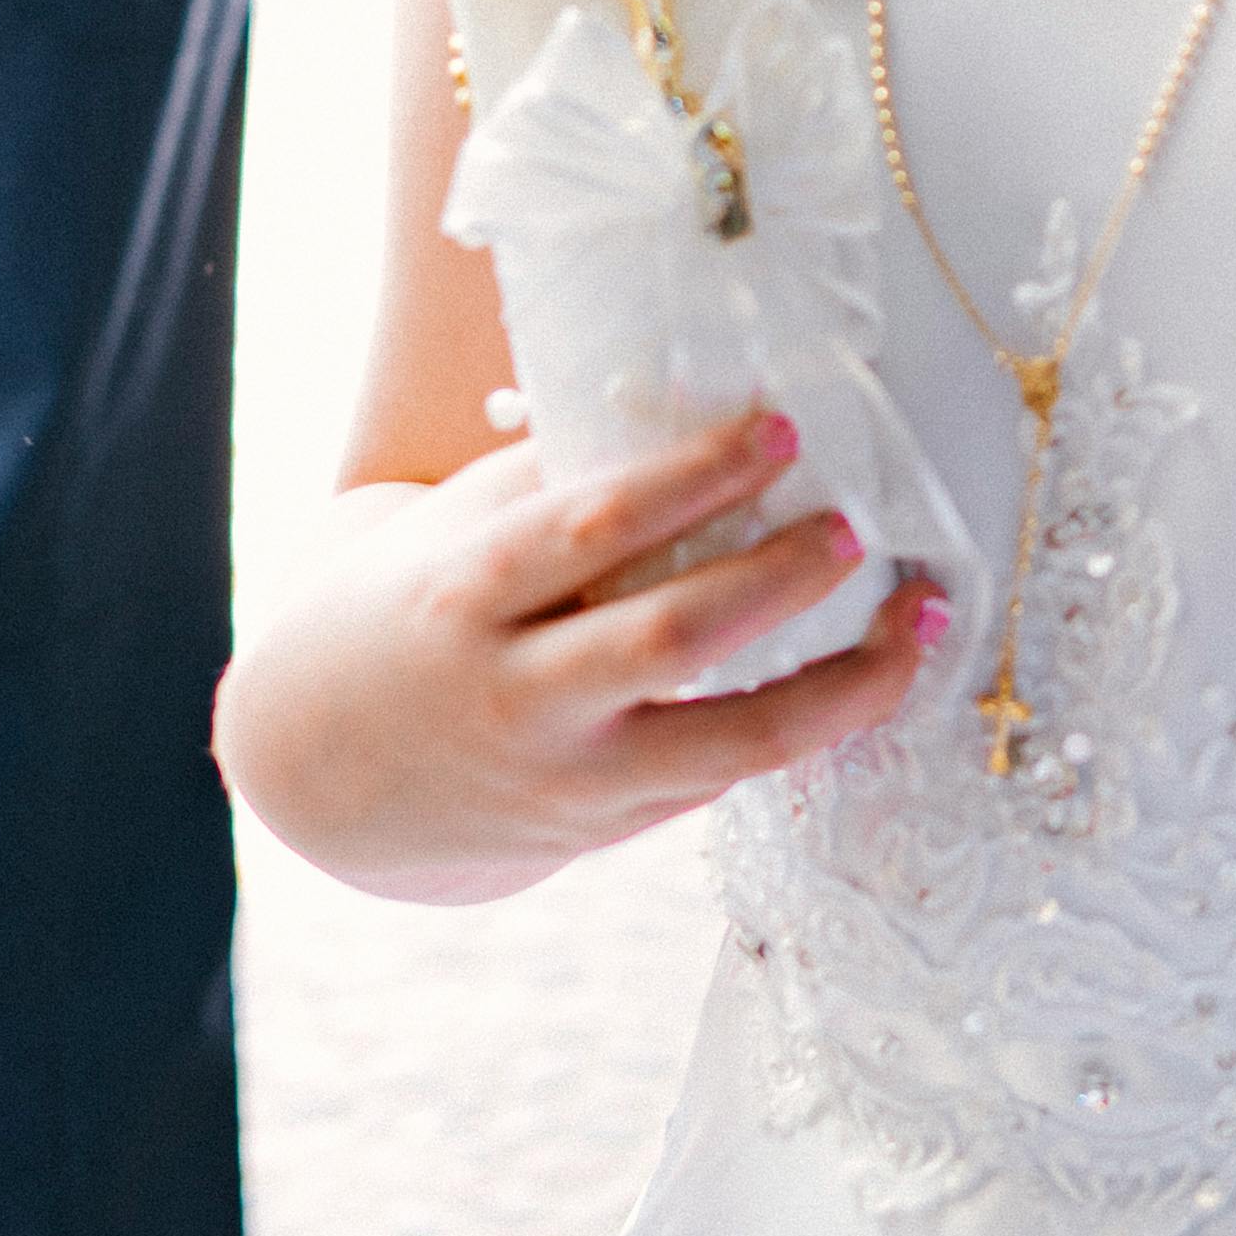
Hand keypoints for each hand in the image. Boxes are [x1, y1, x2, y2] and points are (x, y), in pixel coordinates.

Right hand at [215, 400, 946, 900]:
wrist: (319, 769)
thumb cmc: (408, 609)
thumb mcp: (456, 529)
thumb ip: (556, 480)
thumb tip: (693, 405)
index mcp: (472, 596)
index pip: (597, 525)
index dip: (699, 475)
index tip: (780, 429)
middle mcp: (520, 696)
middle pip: (676, 637)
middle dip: (784, 578)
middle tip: (856, 526)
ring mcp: (567, 780)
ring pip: (732, 742)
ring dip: (843, 684)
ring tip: (916, 624)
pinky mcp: (604, 830)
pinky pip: (721, 776)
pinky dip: (800, 725)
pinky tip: (863, 676)